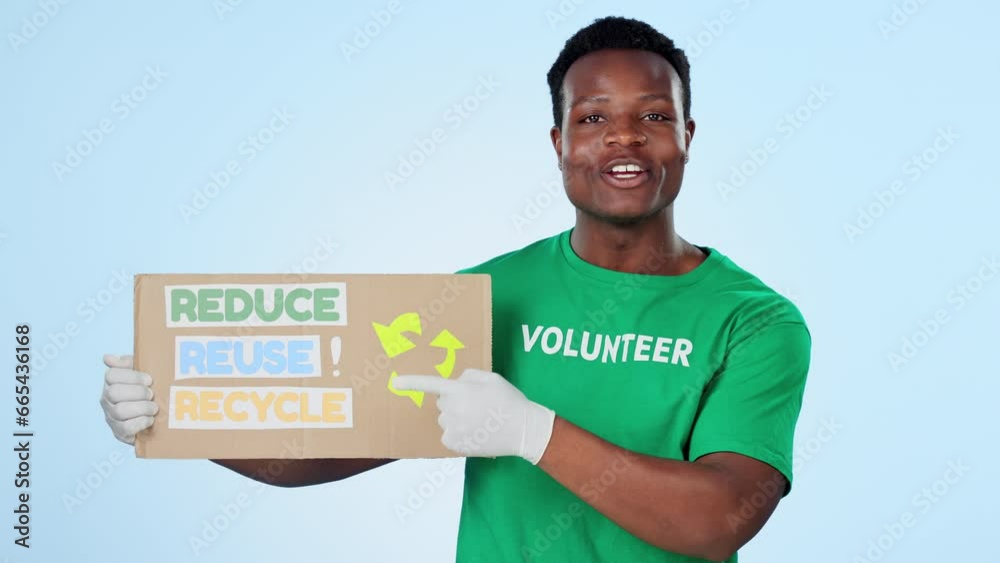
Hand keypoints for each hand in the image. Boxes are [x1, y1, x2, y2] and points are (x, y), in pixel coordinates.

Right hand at [100, 354, 157, 444]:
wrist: (158, 417)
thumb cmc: (148, 390)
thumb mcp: (141, 373)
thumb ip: (128, 363)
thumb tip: (107, 358)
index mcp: (111, 383)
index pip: (111, 375)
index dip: (132, 376)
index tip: (149, 380)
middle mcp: (106, 400)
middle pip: (114, 392)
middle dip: (138, 392)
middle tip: (152, 394)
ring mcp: (111, 417)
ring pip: (120, 410)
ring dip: (142, 407)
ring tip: (154, 407)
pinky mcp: (119, 433)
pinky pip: (126, 428)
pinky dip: (141, 422)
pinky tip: (150, 419)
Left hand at [393, 369, 554, 463]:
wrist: (524, 430)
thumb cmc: (509, 401)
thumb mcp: (492, 378)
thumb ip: (469, 376)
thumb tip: (456, 382)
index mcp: (461, 391)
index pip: (431, 384)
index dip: (411, 383)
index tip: (394, 382)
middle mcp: (453, 410)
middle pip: (442, 402)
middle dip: (454, 401)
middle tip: (477, 405)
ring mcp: (453, 428)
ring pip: (445, 419)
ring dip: (456, 417)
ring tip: (480, 420)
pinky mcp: (455, 444)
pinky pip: (448, 434)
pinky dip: (458, 433)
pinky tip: (476, 432)